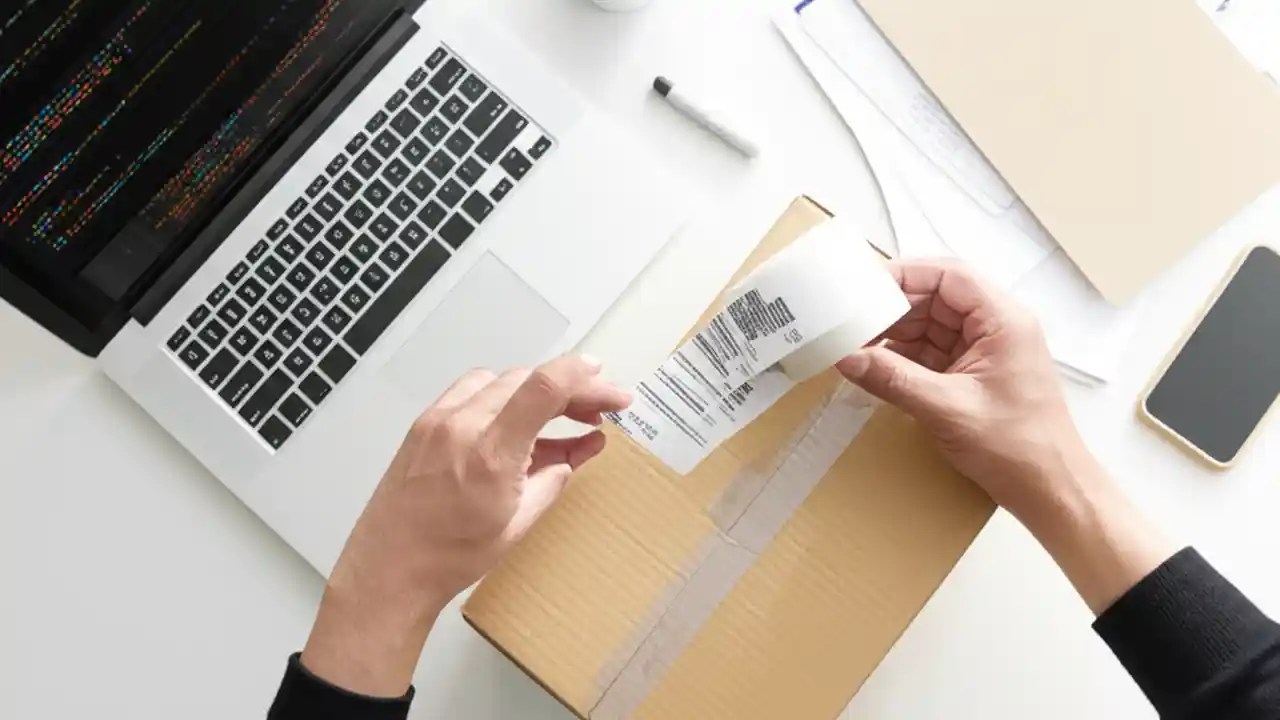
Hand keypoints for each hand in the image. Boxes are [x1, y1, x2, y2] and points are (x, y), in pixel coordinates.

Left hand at [301, 355, 630, 695]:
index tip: (612, 392)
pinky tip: (521, 421)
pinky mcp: (424, 423)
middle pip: (528, 378)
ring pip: (501, 380)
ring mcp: (438, 420)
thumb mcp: (519, 523)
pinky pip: (473, 391)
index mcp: (490, 454)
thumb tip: (585, 448)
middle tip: (598, 412)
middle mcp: (461, 425)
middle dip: (571, 389)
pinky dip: (504, 397)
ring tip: (565, 418)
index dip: (586, 380)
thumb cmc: (452, 557)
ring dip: (537, 390)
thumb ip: (556, 477)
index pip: (544, 388)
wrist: (388, 569)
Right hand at [837, 260, 1080, 514]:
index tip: (863, 286)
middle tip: (850, 321)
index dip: (904, 275)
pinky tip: (875, 366)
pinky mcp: (973, 374)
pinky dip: (903, 357)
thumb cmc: (1015, 447)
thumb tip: (846, 357)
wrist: (1049, 489)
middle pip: (936, 298)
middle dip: (892, 309)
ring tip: (855, 345)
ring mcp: (985, 350)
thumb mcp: (947, 409)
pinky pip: (931, 352)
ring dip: (894, 335)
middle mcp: (996, 327)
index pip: (949, 276)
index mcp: (1003, 320)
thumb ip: (893, 379)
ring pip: (930, 325)